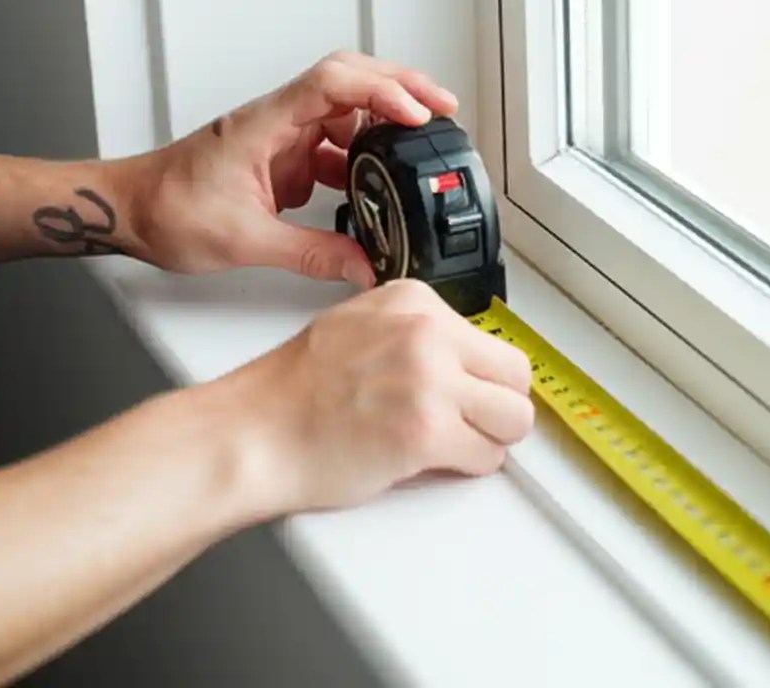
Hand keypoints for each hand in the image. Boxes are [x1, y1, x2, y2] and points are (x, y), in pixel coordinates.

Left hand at [122, 51, 458, 286]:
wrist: (132, 211)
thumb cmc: (167, 209)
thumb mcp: (246, 242)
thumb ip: (313, 255)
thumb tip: (363, 266)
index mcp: (266, 124)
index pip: (333, 83)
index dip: (382, 91)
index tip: (416, 113)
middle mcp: (279, 121)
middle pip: (352, 81)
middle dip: (402, 89)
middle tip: (441, 110)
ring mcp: (284, 135)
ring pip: (348, 112)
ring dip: (387, 124)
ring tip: (420, 147)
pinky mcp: (286, 156)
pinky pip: (337, 146)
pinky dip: (365, 159)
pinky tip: (378, 184)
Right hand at [202, 280, 534, 514]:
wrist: (253, 434)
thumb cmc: (294, 393)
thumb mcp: (360, 328)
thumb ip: (416, 336)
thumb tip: (466, 363)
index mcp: (413, 302)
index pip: (494, 339)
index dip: (485, 377)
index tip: (472, 393)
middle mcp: (426, 334)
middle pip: (517, 376)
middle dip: (500, 406)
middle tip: (471, 423)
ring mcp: (429, 382)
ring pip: (514, 419)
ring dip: (490, 439)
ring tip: (452, 443)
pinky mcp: (427, 432)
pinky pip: (487, 457)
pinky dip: (468, 467)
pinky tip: (432, 461)